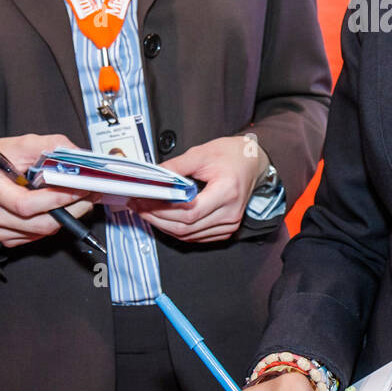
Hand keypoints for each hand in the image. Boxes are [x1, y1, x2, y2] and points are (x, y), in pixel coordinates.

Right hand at [0, 133, 98, 246]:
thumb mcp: (21, 144)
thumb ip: (50, 146)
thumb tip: (77, 155)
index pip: (27, 205)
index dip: (57, 200)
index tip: (80, 189)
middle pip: (40, 224)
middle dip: (72, 210)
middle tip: (91, 194)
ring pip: (43, 232)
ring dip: (69, 217)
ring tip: (83, 198)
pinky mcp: (6, 238)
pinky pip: (38, 236)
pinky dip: (55, 223)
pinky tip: (62, 208)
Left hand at [129, 135, 268, 242]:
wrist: (252, 161)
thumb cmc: (231, 155)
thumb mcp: (201, 153)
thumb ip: (175, 167)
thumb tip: (152, 178)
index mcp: (227, 191)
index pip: (189, 211)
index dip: (162, 209)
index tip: (144, 199)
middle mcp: (230, 212)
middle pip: (185, 227)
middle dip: (156, 217)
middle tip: (139, 204)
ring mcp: (230, 224)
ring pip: (188, 235)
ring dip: (163, 225)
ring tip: (146, 210)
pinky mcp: (226, 229)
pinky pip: (195, 237)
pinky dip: (176, 230)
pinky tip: (163, 218)